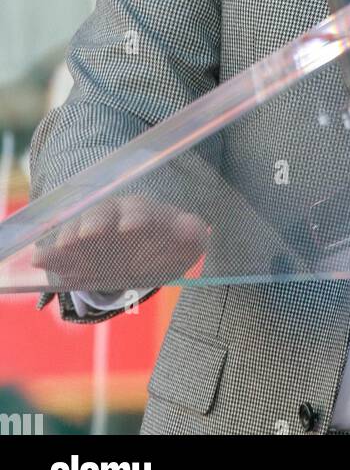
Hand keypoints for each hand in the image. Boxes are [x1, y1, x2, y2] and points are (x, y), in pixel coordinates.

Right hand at [32, 194, 210, 288]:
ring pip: (78, 229)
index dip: (136, 217)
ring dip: (70, 236)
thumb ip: (190, 233)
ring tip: (62, 247)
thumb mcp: (184, 241)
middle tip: (89, 233)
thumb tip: (193, 228)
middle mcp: (114, 218)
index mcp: (143, 212)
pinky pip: (59, 252)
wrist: (147, 254)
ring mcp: (92, 235)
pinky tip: (37, 259)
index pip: (139, 209)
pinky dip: (50, 255)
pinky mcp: (75, 255)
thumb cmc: (167, 245)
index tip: (132, 226)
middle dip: (97, 222)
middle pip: (103, 214)